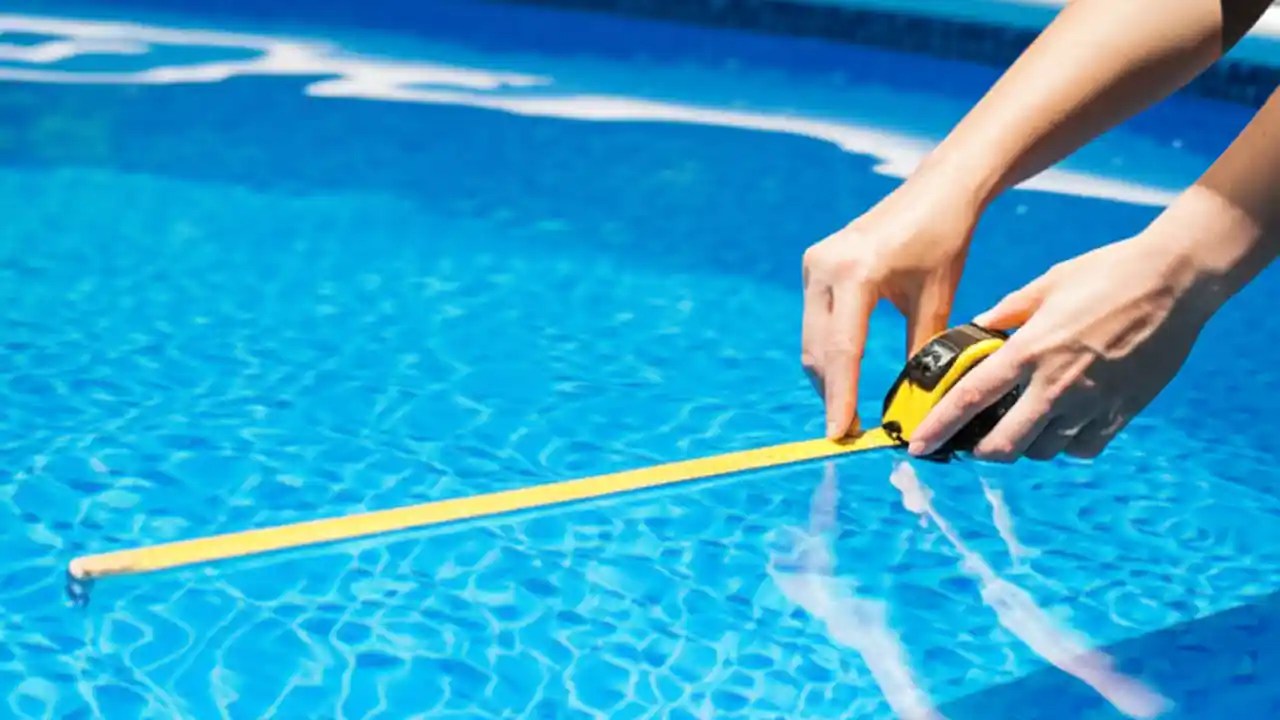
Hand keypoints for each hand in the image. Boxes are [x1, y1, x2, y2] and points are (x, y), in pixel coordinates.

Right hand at [802, 169, 982, 439]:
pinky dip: (829, 352)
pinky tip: (845, 377)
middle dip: (831, 393)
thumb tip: (915, 404)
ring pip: (813, 339)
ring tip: (849, 411)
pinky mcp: (816, 267)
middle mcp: (824, 267)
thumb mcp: (936, 301)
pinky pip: (816, 322)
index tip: (841, 434)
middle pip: (820, 349)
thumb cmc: (944, 240)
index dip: (841, 397)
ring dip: (828, 376)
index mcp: (856, 273)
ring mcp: (815, 265)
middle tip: (850, 432)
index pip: (844, 350)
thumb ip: (921, 353)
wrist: (937, 191)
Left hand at [909, 234, 1217, 461]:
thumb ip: (1008, 311)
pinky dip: (1067, 444)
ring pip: (1043, 451)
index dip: (937, 427)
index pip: (968, 399)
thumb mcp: (1047, 283)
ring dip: (1025, 445)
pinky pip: (1083, 448)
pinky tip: (1064, 424)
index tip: (917, 446)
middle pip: (1003, 445)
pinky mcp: (1122, 412)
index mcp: (1028, 350)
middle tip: (974, 442)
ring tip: (1022, 425)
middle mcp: (1056, 385)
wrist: (1176, 279)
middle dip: (980, 451)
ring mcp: (1091, 403)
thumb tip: (981, 325)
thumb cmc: (1109, 272)